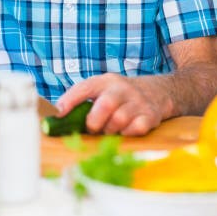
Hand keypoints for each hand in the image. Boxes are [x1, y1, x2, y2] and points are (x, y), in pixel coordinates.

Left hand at [55, 73, 171, 135]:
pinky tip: (124, 131)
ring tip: (109, 130)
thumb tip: (57, 116)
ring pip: (120, 119)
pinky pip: (137, 128)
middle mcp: (122, 89)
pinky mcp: (151, 115)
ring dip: (110, 130)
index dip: (70, 100)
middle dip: (94, 122)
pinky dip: (127, 134)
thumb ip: (83, 99)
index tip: (59, 113)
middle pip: (105, 104)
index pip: (85, 87)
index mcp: (105, 81)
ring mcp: (138, 101)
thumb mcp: (103, 89)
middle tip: (92, 129)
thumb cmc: (121, 95)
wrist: (159, 90)